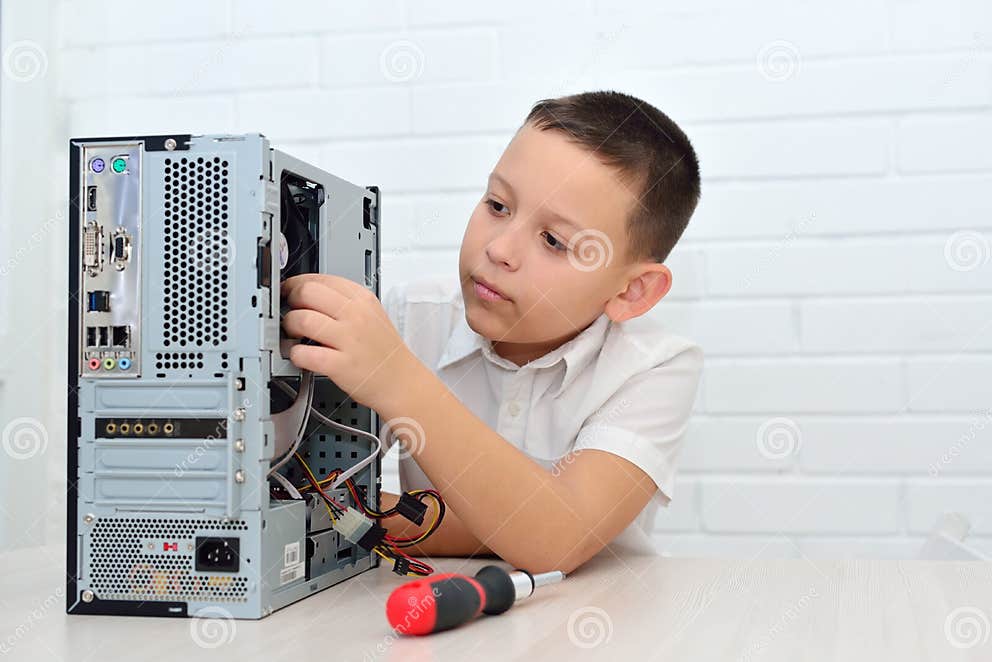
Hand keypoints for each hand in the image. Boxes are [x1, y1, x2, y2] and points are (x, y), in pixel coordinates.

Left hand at [280, 274, 420, 412]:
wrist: (403, 382)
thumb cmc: (385, 352)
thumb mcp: (373, 315)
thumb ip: (345, 302)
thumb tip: (309, 293)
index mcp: (363, 299)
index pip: (321, 278)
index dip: (298, 283)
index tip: (291, 290)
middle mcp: (356, 315)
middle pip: (308, 292)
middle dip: (291, 300)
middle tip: (291, 310)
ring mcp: (349, 339)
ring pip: (302, 319)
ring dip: (289, 326)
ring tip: (294, 334)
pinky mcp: (341, 365)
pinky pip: (304, 353)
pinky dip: (295, 354)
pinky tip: (300, 355)